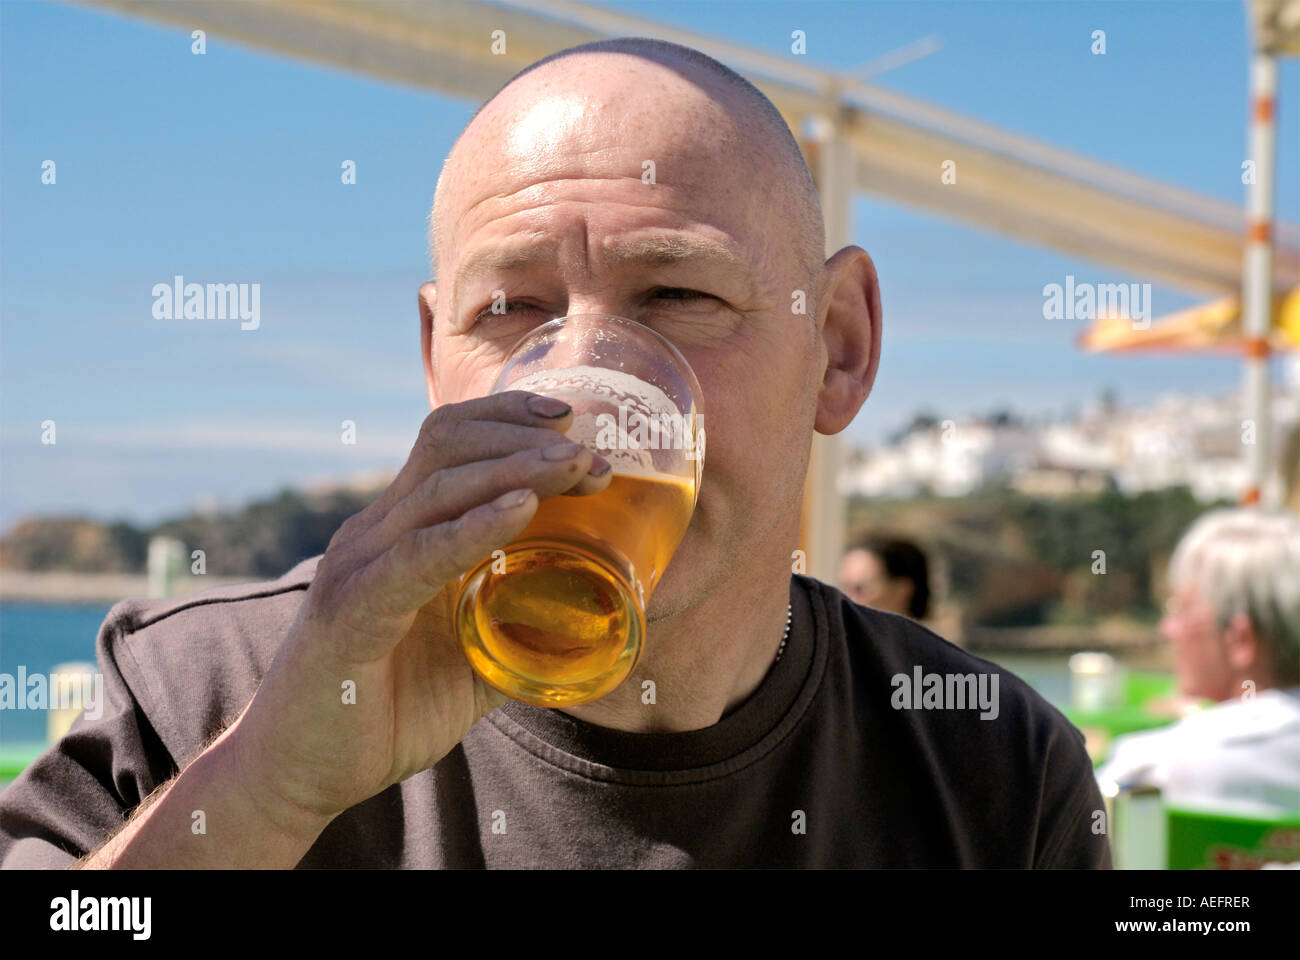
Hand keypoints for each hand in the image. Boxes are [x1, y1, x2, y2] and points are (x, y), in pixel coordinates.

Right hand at [228, 391, 610, 823]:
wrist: (301, 776)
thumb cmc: (384, 715)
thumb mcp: (474, 664)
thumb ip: (522, 632)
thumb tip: (596, 622)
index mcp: (400, 532)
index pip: (450, 441)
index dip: (510, 418)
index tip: (574, 422)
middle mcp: (375, 533)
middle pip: (447, 444)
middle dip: (525, 437)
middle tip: (592, 457)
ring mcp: (358, 565)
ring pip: (437, 487)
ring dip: (513, 470)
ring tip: (573, 468)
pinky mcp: (351, 610)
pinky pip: (417, 557)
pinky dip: (472, 529)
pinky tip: (520, 512)